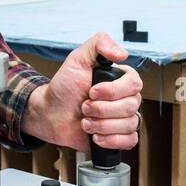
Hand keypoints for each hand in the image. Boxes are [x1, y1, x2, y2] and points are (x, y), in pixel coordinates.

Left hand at [23, 32, 142, 151]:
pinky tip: (96, 136)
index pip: (134, 84)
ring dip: (102, 125)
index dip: (113, 91)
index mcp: (120, 79)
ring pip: (129, 124)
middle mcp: (125, 98)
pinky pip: (130, 141)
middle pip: (131, 106)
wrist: (51, 114)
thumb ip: (99, 44)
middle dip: (102, 109)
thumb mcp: (77, 59)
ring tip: (85, 122)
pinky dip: (111, 140)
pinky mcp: (118, 136)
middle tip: (84, 107)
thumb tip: (122, 53)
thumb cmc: (64, 87)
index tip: (92, 91)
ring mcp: (123, 118)